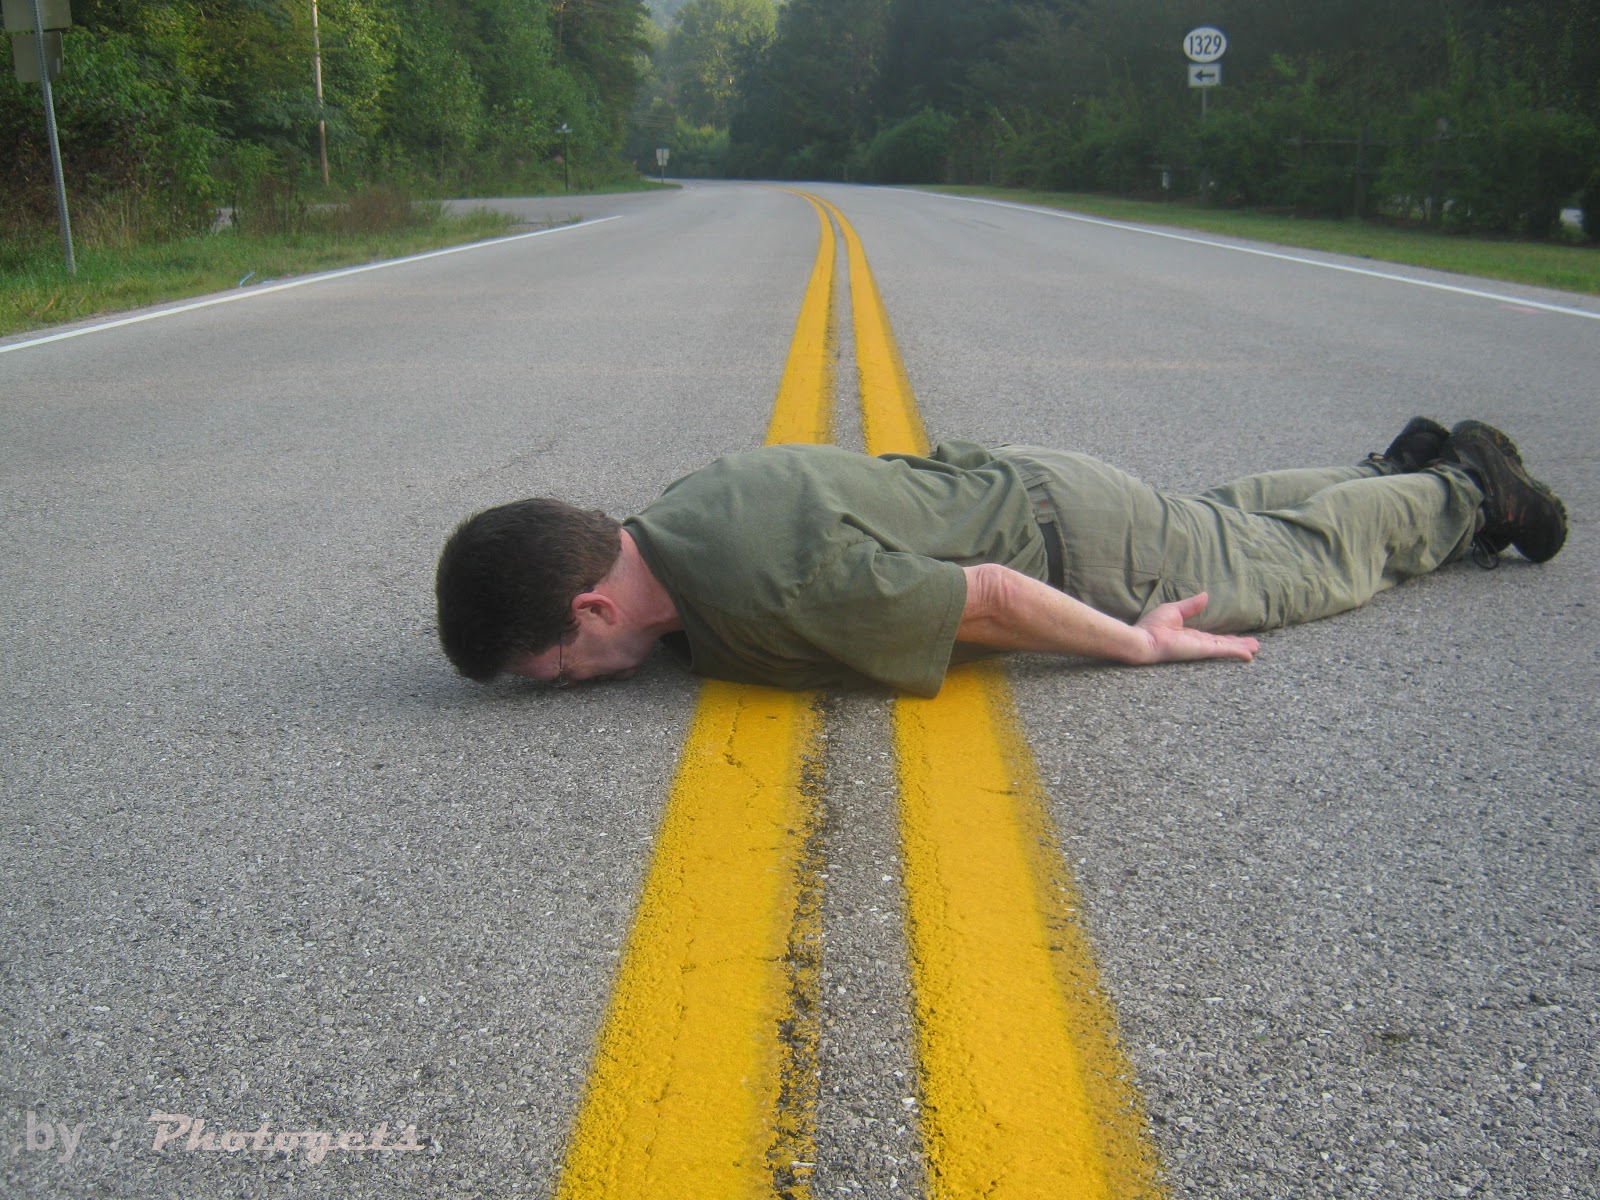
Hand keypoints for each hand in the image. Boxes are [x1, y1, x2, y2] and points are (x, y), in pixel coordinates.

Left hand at [1132, 593, 1258, 664]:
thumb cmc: (1152, 627)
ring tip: (1255, 651)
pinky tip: (1248, 655)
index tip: (1240, 639)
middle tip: (1254, 647)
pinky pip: (1223, 651)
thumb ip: (1191, 605)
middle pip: (1223, 645)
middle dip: (1238, 645)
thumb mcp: (1175, 611)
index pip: (1213, 638)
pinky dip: (1236, 652)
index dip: (1228, 638)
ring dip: (1241, 649)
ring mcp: (1201, 648)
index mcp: (1190, 635)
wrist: (1143, 639)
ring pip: (1226, 649)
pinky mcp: (1202, 650)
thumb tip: (1206, 596)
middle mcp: (1198, 644)